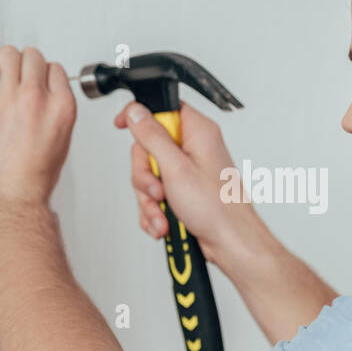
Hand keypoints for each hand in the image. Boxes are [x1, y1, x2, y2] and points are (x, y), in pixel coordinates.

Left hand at [0, 46, 74, 220]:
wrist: (10, 200)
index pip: (54, 69)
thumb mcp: (62, 140)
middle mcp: (36, 98)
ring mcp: (6, 100)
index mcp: (61, 107)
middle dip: (24, 68)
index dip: (43, 77)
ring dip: (3, 65)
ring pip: (7, 54)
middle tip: (16, 83)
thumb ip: (55, 110)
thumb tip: (44, 92)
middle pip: (32, 57)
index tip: (35, 85)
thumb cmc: (33, 179)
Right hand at [114, 100, 263, 269]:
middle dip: (145, 176)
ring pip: (150, 174)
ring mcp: (188, 170)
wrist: (229, 242)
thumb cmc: (217, 208)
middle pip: (148, 147)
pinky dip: (156, 210)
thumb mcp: (176, 168)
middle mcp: (193, 147)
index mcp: (198, 131)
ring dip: (150, 199)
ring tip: (163, 213)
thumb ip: (152, 137)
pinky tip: (164, 221)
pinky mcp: (183, 190)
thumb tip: (137, 112)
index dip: (140, 115)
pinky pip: (156, 193)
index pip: (162, 107)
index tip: (122, 124)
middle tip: (158, 190)